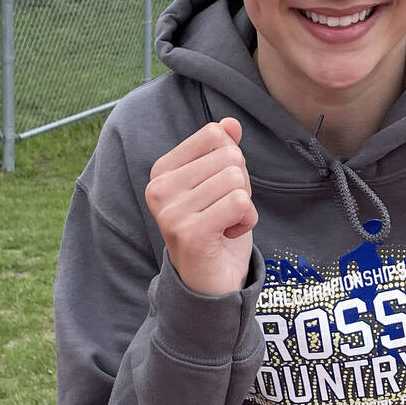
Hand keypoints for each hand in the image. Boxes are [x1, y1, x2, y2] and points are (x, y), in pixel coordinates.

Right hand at [145, 118, 256, 296]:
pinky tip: (227, 234)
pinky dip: (246, 220)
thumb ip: (223, 150)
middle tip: (223, 211)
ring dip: (244, 205)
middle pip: (229, 156)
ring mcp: (171, 211)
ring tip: (224, 223)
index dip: (231, 161)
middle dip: (240, 185)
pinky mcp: (190, 232)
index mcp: (162, 170)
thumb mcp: (220, 183)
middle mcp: (159, 188)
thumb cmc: (216, 227)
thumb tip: (230, 123)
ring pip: (237, 180)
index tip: (218, 190)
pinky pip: (240, 202)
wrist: (210, 281)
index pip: (214, 135)